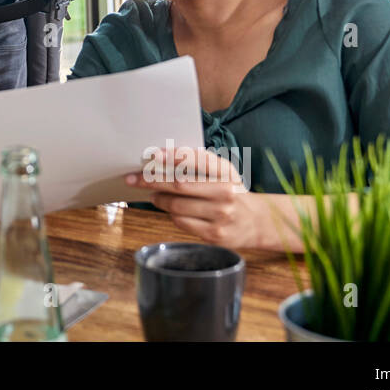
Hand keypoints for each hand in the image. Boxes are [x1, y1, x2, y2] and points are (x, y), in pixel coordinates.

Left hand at [124, 147, 270, 249]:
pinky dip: (171, 214)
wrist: (256, 221)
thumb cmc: (230, 191)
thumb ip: (198, 164)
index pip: (196, 159)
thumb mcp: (222, 172)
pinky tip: (168, 209)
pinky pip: (181, 222)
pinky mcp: (214, 235)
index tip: (152, 154)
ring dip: (158, 199)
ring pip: (176, 206)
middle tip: (133, 178)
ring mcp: (220, 215)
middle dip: (151, 180)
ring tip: (152, 195)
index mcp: (226, 172)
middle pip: (179, 184)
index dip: (172, 156)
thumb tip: (161, 158)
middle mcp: (225, 192)